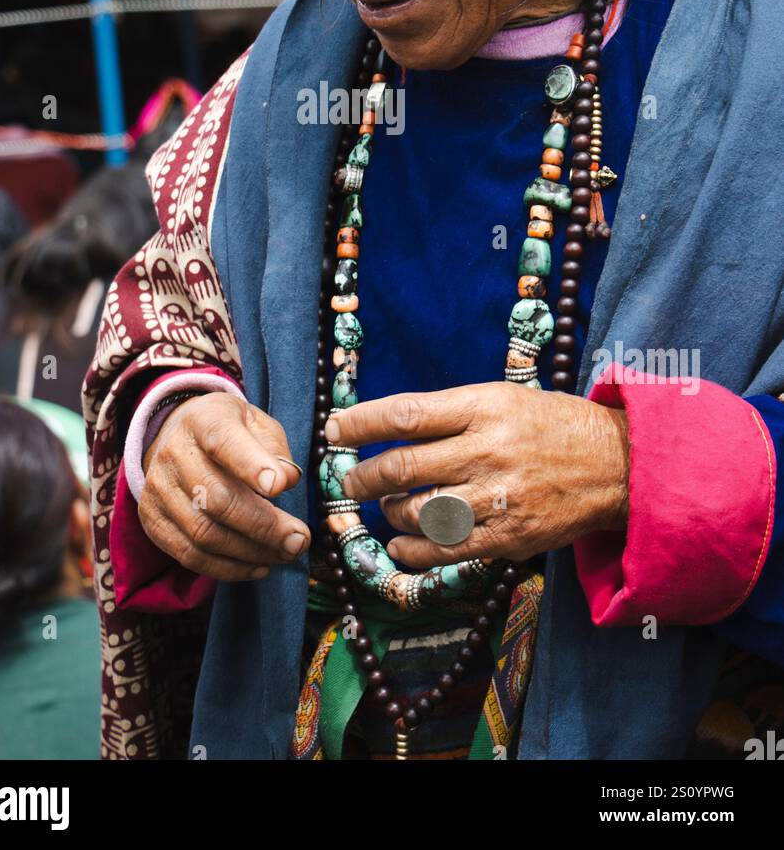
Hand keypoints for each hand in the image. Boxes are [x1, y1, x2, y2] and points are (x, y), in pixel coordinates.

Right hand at [139, 393, 310, 580]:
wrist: (179, 435)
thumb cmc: (230, 432)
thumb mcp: (256, 423)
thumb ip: (274, 449)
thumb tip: (285, 480)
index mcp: (204, 420)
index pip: (223, 441)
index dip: (251, 466)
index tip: (278, 487)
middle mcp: (174, 453)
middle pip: (216, 498)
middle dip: (263, 526)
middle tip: (298, 540)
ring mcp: (158, 489)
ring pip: (203, 533)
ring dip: (250, 552)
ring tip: (283, 554)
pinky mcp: (152, 520)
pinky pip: (189, 555)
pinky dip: (227, 568)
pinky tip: (258, 565)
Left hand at [325, 383, 629, 567]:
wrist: (615, 463)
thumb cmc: (550, 424)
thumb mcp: (503, 398)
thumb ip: (451, 414)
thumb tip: (389, 428)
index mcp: (483, 407)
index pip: (406, 414)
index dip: (361, 423)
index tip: (334, 430)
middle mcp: (487, 450)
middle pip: (403, 467)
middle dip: (363, 477)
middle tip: (349, 482)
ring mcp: (498, 496)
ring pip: (419, 512)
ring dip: (390, 513)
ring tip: (387, 507)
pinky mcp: (509, 536)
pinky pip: (446, 549)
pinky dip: (412, 550)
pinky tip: (400, 544)